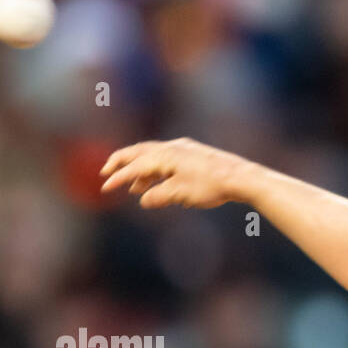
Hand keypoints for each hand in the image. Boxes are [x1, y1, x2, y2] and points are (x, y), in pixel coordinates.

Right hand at [100, 137, 254, 208]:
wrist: (241, 177)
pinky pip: (168, 160)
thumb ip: (159, 196)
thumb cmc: (211, 186)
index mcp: (164, 156)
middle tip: (106, 173)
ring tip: (134, 188)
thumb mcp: (181, 194)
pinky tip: (160, 185)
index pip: (134, 166)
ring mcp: (184, 149)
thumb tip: (143, 200)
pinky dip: (158, 171)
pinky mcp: (194, 155)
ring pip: (154, 157)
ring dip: (141, 171)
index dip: (118, 177)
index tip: (106, 188)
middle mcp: (171, 148)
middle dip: (121, 163)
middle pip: (138, 153)